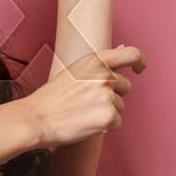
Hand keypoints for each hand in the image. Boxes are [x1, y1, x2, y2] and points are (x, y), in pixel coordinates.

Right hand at [21, 45, 144, 149]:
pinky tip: (85, 123)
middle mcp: (104, 75)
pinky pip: (117, 122)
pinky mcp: (109, 116)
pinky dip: (104, 125)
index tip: (139, 69)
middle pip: (125, 86)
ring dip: (106, 111)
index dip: (139, 62)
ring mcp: (107, 96)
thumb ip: (98, 64)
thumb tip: (123, 49)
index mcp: (94, 61)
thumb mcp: (73, 71)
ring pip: (120, 106)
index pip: (131, 54)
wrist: (35, 119)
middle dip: (113, 95)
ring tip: (81, 113)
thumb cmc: (51, 98)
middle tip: (88, 102)